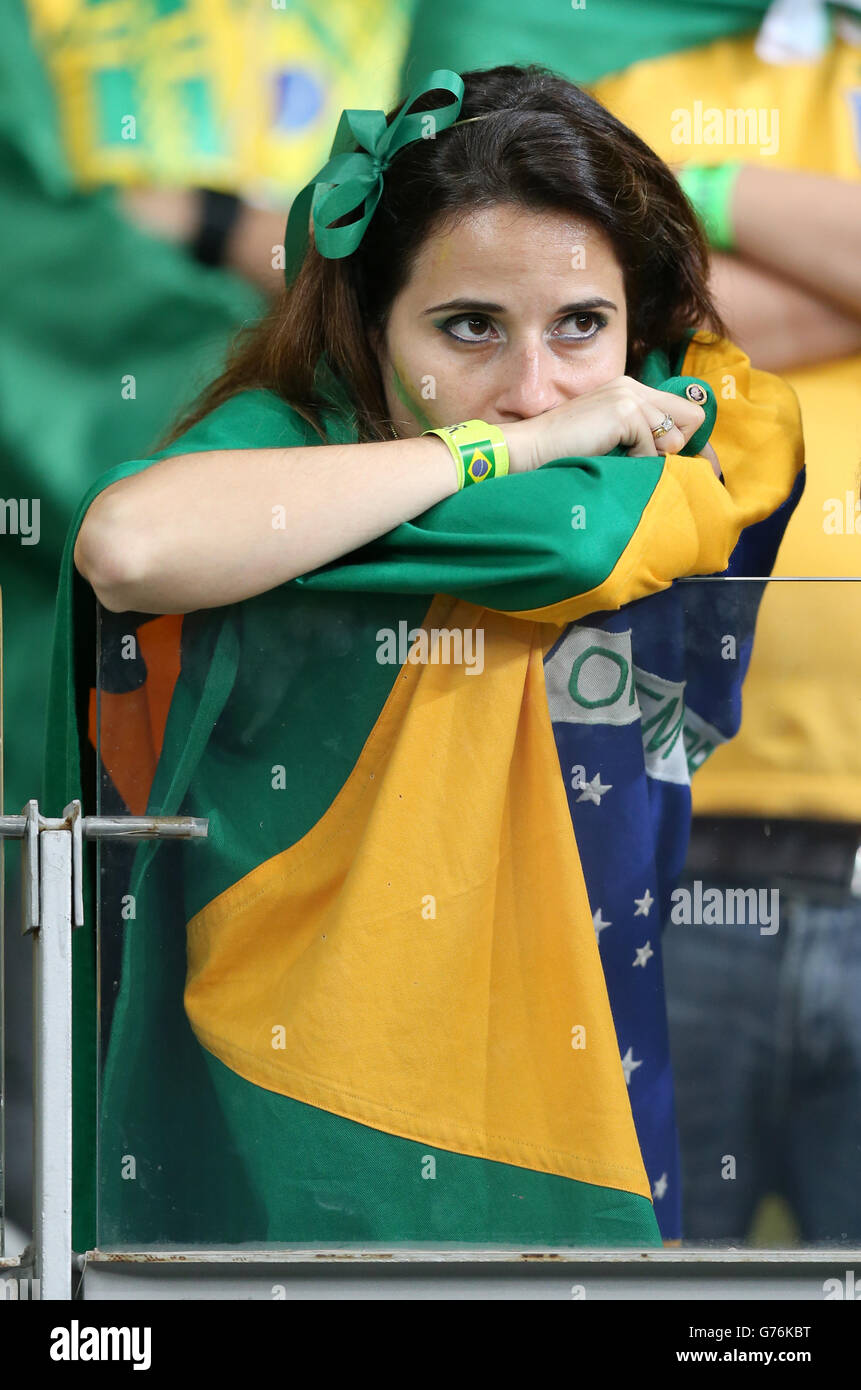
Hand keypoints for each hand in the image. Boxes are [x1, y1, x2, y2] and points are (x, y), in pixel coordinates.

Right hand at [505, 376, 706, 471]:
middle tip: (652, 461)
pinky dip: (636, 461)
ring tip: (623, 460)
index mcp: (629, 389)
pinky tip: (611, 458)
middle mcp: (633, 386)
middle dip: (680, 445)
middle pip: (692, 415)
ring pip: (675, 434)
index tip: (669, 460)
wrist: (533, 448)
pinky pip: (653, 446)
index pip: (681, 409)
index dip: (682, 438)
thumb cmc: (566, 450)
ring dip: (654, 456)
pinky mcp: (624, 412)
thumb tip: (677, 448)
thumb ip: (641, 437)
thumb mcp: (611, 438)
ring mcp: (629, 396)